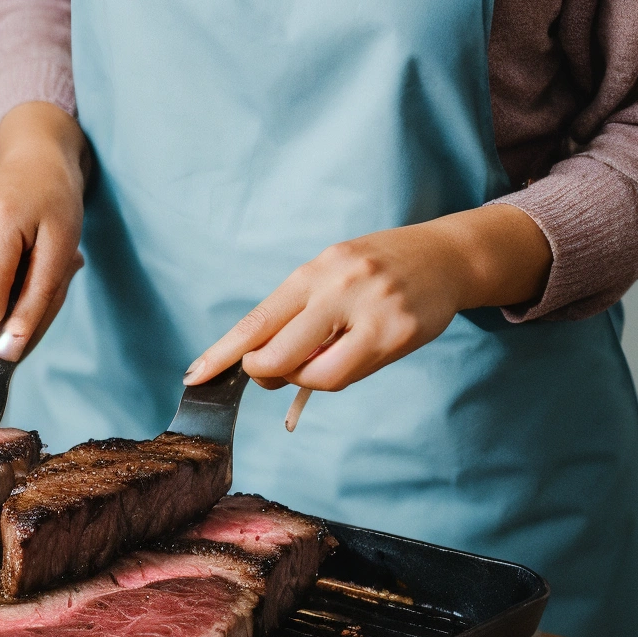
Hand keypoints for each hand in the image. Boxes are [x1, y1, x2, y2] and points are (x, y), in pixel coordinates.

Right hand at [0, 103, 85, 360]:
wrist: (39, 157)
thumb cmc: (57, 201)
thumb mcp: (61, 253)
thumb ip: (35, 304)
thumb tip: (8, 354)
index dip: (5, 320)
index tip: (30, 315)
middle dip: (3, 309)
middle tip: (38, 285)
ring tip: (27, 268)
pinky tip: (13, 260)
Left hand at [183, 206, 551, 392]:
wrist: (443, 257)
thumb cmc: (376, 270)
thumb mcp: (332, 274)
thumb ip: (299, 315)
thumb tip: (262, 363)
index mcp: (314, 270)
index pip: (256, 319)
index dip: (222, 353)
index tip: (195, 376)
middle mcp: (338, 287)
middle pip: (278, 353)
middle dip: (264, 373)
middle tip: (268, 374)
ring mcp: (370, 311)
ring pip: (314, 373)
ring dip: (303, 379)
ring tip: (316, 360)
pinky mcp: (397, 334)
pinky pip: (350, 375)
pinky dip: (334, 377)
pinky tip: (344, 358)